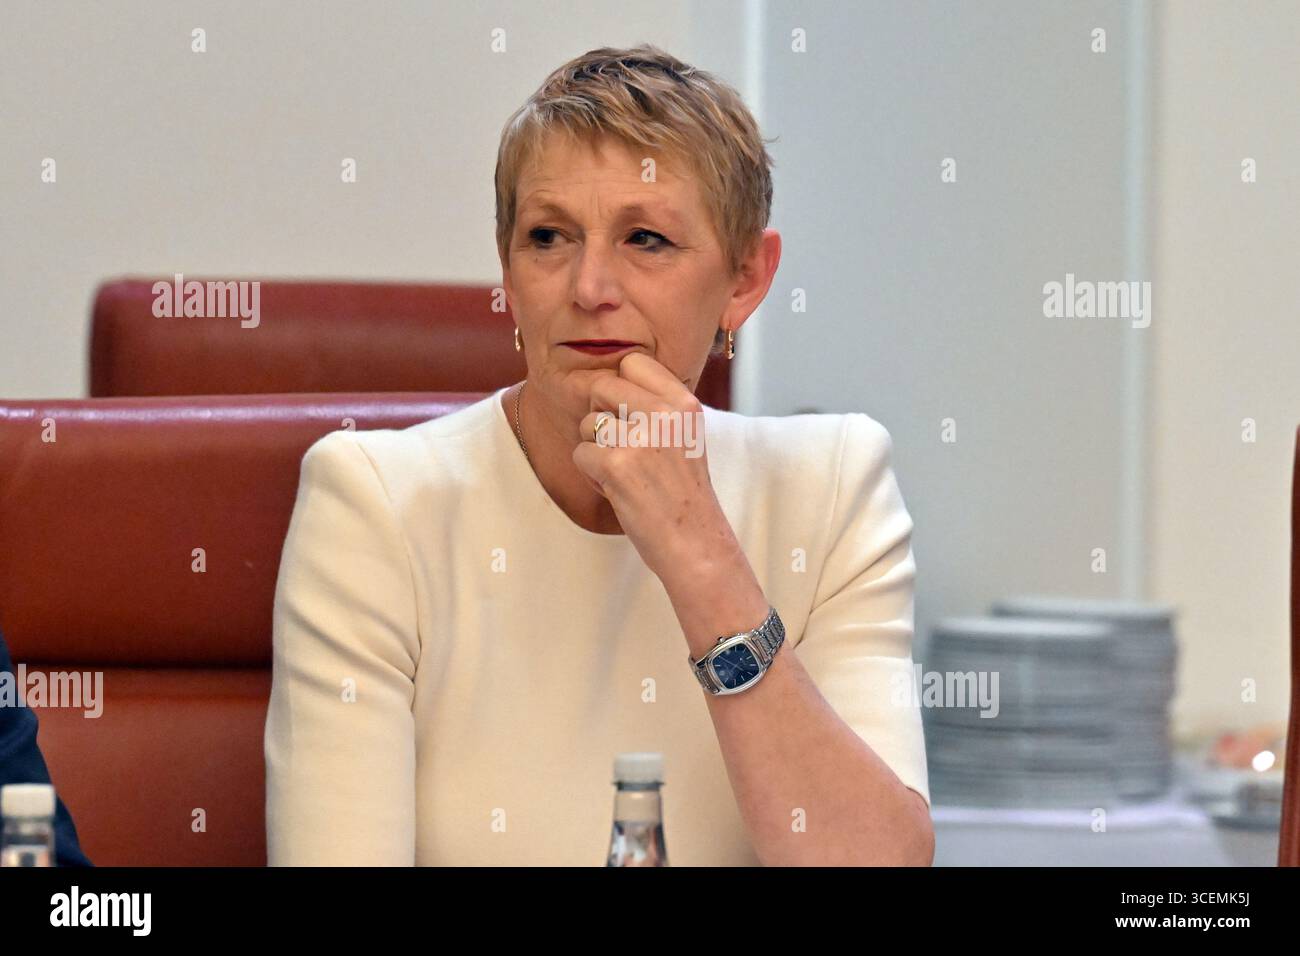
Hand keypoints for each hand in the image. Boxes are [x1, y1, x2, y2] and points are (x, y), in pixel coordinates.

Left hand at [572, 352, 736, 586]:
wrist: (695, 542)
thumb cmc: (683, 492)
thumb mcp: (685, 436)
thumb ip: (657, 405)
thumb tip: (607, 381)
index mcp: (684, 403)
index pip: (633, 362)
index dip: (620, 387)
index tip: (628, 414)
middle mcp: (664, 414)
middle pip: (601, 386)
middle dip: (600, 417)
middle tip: (620, 447)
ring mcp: (640, 439)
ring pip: (587, 423)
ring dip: (595, 450)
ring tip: (623, 473)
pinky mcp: (617, 465)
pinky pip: (580, 454)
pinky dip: (590, 476)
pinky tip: (617, 490)